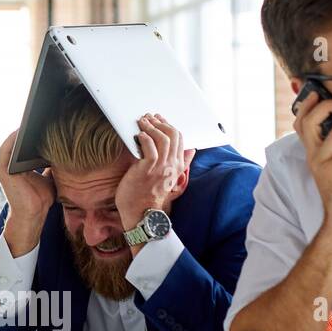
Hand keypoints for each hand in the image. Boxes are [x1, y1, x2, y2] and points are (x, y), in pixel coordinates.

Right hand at [0, 130, 55, 255]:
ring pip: (10, 145)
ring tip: (27, 120)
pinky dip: (10, 140)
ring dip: (16, 132)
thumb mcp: (49, 176)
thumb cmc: (41, 197)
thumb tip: (64, 150)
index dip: (29, 134)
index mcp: (19, 166)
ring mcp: (4, 168)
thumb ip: (50, 164)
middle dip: (24, 130)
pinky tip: (19, 131)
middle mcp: (9, 165)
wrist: (34, 214)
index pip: (23, 145)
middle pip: (16, 143)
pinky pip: (5, 151)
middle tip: (34, 116)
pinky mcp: (2, 172)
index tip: (39, 121)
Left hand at [115, 113, 194, 229]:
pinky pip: (149, 147)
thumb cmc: (149, 195)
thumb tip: (192, 150)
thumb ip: (182, 164)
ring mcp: (160, 167)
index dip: (169, 126)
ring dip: (152, 126)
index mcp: (178, 166)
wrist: (141, 212)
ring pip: (162, 139)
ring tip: (142, 122)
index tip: (159, 119)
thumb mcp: (171, 178)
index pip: (180, 139)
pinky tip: (139, 134)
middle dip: (161, 122)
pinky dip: (145, 137)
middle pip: (173, 135)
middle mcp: (171, 165)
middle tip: (149, 117)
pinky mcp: (147, 168)